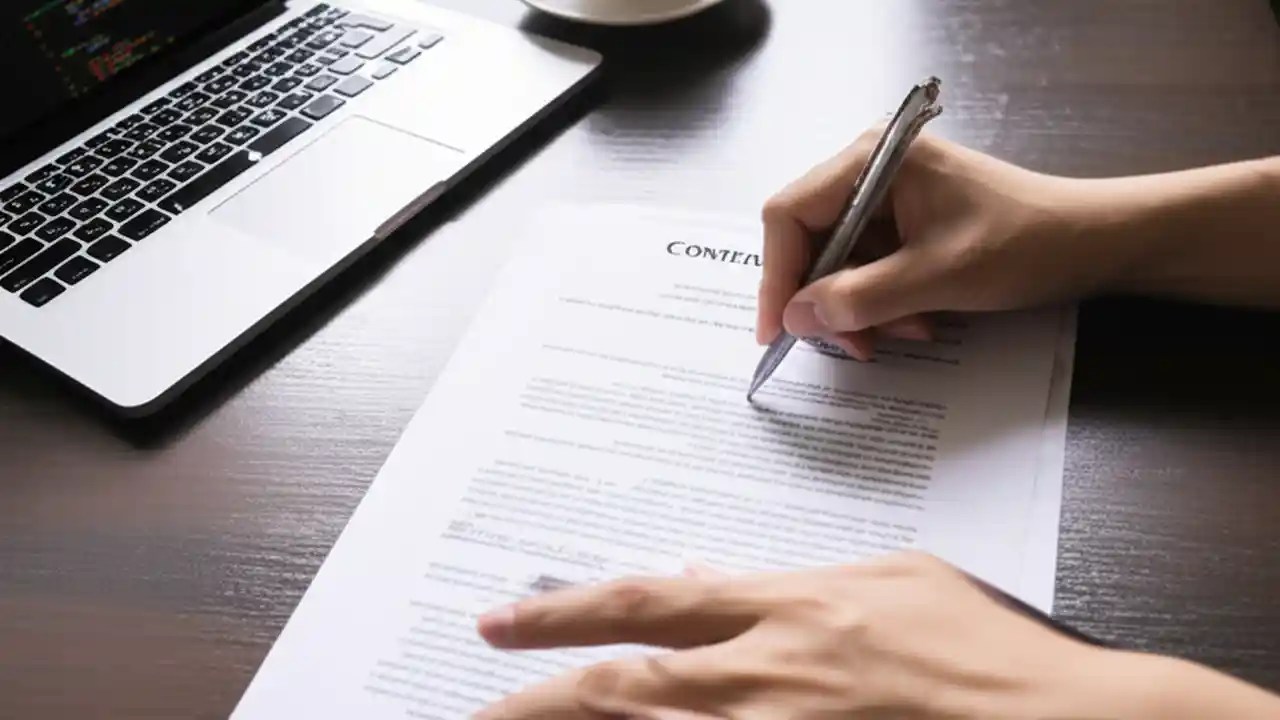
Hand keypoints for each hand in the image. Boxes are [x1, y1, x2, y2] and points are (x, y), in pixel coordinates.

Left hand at [472, 552, 1143, 719]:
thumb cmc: (986, 651)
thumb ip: (802, 583)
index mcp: (789, 605)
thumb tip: (733, 588)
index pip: (649, 602)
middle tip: (475, 706)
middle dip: (537, 696)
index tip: (504, 619)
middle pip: (624, 684)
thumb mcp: (892, 580)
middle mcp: (769, 672)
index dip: (566, 609)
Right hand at [756, 130, 1128, 357]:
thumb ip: (858, 299)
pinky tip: (919, 318)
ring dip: (864, 306)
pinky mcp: (908, 218)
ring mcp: (890, 192)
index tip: (777, 332)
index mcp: (871, 159)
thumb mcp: (934, 279)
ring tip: (907, 330)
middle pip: (811, 239)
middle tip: (855, 344)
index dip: (777, 276)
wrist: (1094, 242)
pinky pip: (871, 264)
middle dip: (830, 298)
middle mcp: (871, 167)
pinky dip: (885, 300)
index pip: (789, 215)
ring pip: (840, 260)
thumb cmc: (1022, 245)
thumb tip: (794, 318)